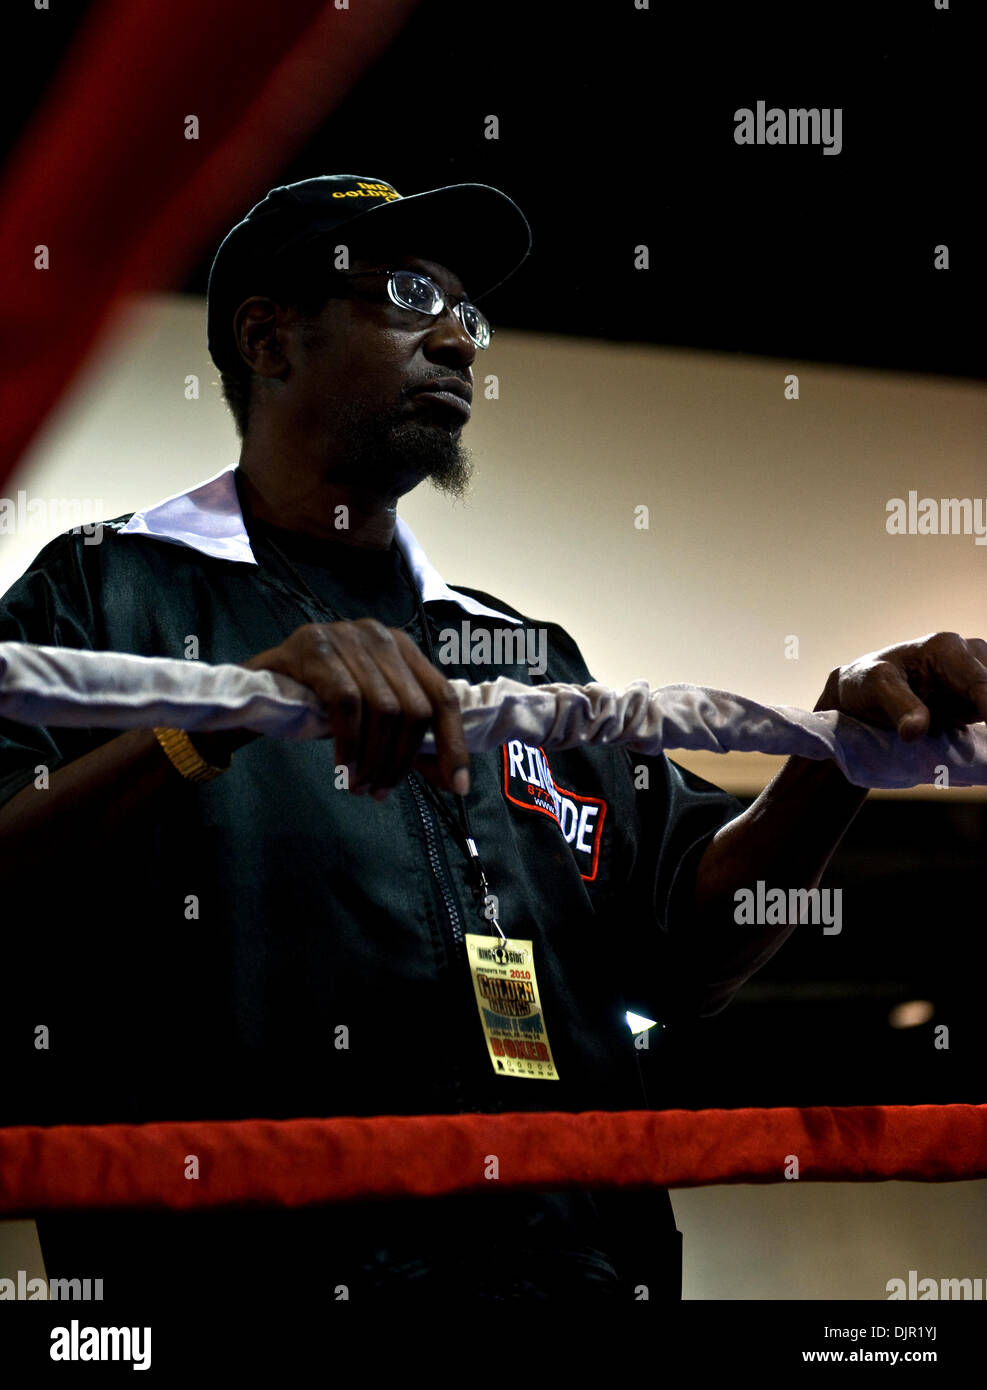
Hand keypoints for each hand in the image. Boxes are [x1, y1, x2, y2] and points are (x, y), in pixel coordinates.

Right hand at [240, 619, 469, 797]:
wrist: (256, 689)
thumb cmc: (321, 703)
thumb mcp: (371, 720)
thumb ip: (410, 742)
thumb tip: (453, 781)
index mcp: (403, 648)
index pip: (444, 696)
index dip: (454, 744)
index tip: (457, 787)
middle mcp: (381, 636)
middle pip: (417, 708)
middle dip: (402, 760)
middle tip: (382, 792)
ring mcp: (348, 637)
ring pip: (386, 709)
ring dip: (375, 758)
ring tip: (360, 786)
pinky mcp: (315, 647)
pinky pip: (348, 704)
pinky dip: (350, 744)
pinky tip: (342, 767)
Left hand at [815, 632, 986, 742]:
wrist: (860, 691)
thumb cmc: (867, 684)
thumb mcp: (876, 690)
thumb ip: (899, 707)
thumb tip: (916, 731)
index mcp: (945, 648)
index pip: (981, 684)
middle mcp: (967, 653)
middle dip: (986, 714)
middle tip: (964, 733)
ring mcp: (974, 673)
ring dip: (982, 721)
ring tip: (958, 733)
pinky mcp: (975, 694)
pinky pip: (985, 709)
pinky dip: (982, 723)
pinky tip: (961, 733)